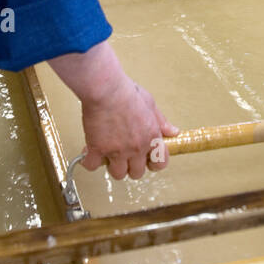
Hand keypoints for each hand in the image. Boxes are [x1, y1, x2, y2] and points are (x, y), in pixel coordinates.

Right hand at [47, 41, 178, 180]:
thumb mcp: (150, 103)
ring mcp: (117, 151)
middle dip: (130, 166)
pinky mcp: (98, 149)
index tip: (147, 160)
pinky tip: (89, 151)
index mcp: (151, 137)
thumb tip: (173, 132)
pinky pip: (92, 165)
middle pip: (136, 173)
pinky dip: (90, 160)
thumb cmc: (126, 91)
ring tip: (107, 153)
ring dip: (111, 165)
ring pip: (117, 174)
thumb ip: (161, 121)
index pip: (160, 163)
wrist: (106, 89)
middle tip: (124, 155)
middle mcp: (136, 148)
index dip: (153, 164)